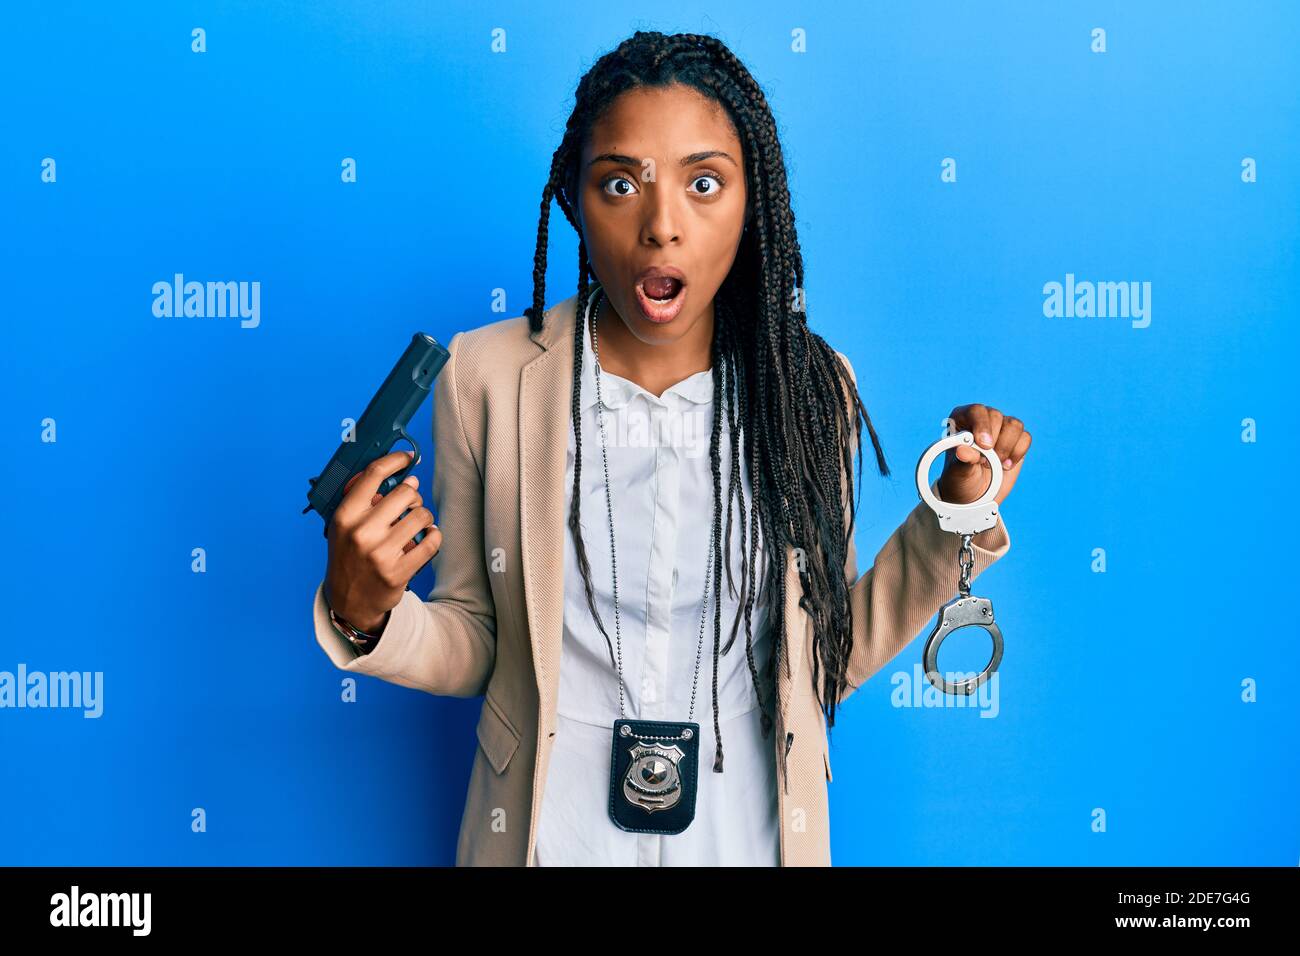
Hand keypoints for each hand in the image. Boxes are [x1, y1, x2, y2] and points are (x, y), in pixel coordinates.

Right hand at [323, 450, 441, 633]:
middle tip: (411, 503)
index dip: (395, 461)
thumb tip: (401, 476)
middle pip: (405, 493)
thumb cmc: (350, 556)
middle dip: (413, 495)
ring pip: (422, 516)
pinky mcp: (399, 572)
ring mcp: (380, 554)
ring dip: (424, 517)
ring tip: (418, 524)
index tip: (408, 458)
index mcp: (345, 516)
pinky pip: (432, 541)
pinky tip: (428, 537)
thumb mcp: (345, 526)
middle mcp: (361, 533)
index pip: (373, 475)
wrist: (349, 601)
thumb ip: (364, 501)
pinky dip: (435, 536)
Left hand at [936, 404, 1031, 506]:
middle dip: (993, 442)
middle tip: (984, 462)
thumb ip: (962, 460)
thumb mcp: (957, 473)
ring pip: (1014, 424)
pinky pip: (1025, 438)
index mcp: (961, 420)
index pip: (975, 411)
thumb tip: (963, 450)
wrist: (974, 496)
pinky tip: (1005, 466)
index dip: (982, 426)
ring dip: (1006, 447)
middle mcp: (982, 420)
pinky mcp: (1017, 441)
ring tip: (995, 464)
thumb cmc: (960, 479)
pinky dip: (1017, 453)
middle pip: (996, 416)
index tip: (984, 446)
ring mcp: (1001, 428)